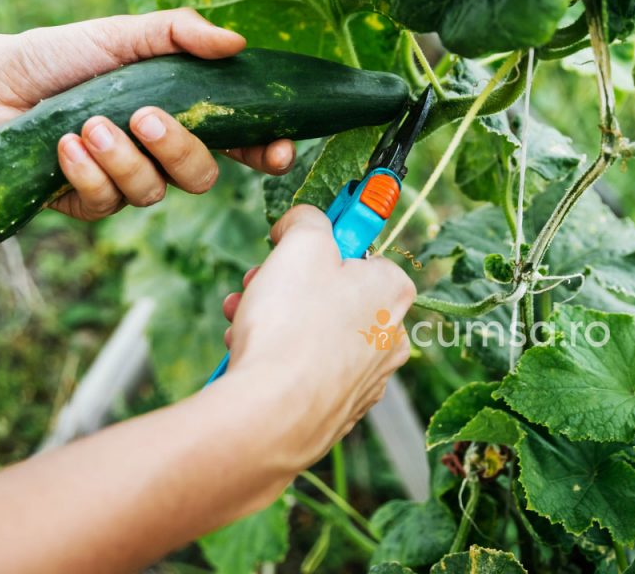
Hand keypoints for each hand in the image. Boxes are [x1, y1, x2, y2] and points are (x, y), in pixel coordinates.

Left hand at [0, 9, 297, 221]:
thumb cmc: (59, 56)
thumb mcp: (123, 35)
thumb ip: (180, 34)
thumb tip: (237, 44)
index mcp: (180, 112)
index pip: (239, 140)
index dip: (266, 150)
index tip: (278, 149)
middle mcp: (158, 153)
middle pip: (201, 176)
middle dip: (178, 148)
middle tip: (143, 115)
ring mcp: (124, 182)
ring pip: (153, 193)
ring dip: (122, 159)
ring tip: (88, 125)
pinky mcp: (85, 202)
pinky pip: (106, 204)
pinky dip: (88, 174)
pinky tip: (65, 147)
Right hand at [219, 206, 415, 466]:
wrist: (272, 413)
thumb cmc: (292, 324)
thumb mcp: (301, 243)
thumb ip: (308, 220)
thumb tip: (303, 222)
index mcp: (393, 292)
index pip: (361, 253)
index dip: (320, 247)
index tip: (291, 248)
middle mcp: (391, 338)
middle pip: (334, 294)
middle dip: (287, 285)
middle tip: (256, 284)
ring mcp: (366, 380)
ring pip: (315, 333)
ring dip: (275, 319)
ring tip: (241, 319)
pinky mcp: (338, 411)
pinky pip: (305, 371)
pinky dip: (278, 359)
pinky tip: (248, 355)